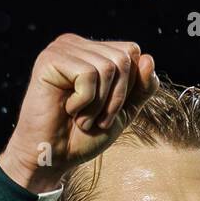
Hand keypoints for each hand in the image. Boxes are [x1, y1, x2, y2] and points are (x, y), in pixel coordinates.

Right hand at [0, 33, 158, 192]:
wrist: (53, 156)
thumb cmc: (83, 136)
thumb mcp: (122, 112)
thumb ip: (141, 88)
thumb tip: (149, 58)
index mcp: (94, 51)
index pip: (132, 52)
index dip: (129, 87)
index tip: (108, 112)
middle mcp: (78, 44)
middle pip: (123, 58)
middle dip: (116, 98)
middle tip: (97, 119)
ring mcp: (63, 49)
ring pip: (108, 67)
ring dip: (100, 105)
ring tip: (82, 119)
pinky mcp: (50, 59)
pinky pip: (87, 75)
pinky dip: (84, 102)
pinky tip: (68, 110)